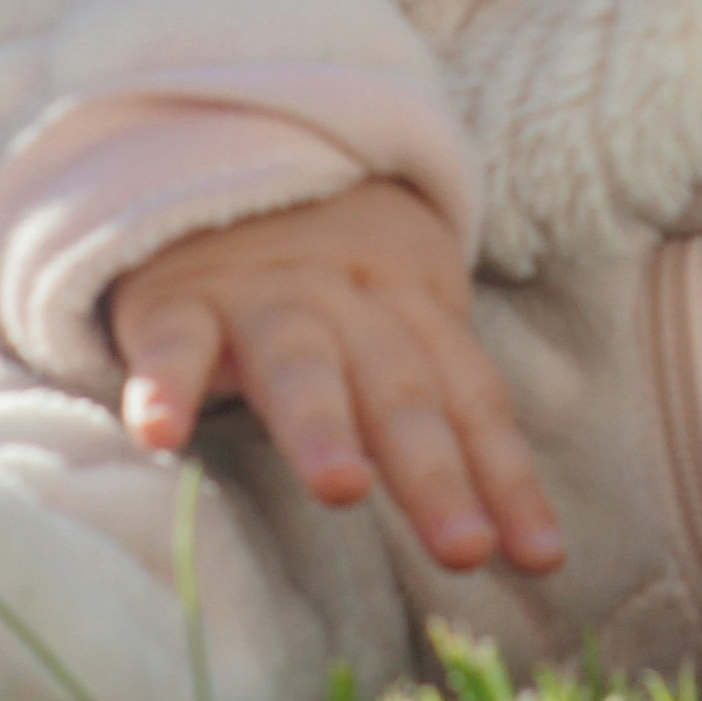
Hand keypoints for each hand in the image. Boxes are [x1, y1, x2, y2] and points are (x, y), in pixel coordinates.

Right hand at [108, 178, 566, 577]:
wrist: (224, 143)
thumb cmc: (327, 272)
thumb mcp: (394, 315)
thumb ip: (440, 408)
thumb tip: (525, 542)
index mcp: (412, 304)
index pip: (469, 394)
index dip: (505, 474)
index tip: (540, 557)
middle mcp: (346, 299)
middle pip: (399, 387)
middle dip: (435, 470)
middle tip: (465, 548)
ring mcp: (260, 296)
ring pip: (300, 362)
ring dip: (324, 425)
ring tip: (342, 490)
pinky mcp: (176, 300)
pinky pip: (173, 344)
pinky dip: (166, 383)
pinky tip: (161, 432)